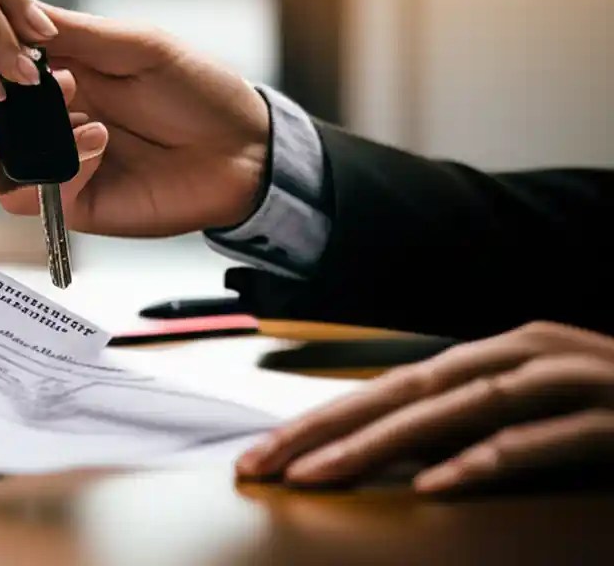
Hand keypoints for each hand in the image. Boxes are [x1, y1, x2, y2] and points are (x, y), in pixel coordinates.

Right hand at [0, 4, 270, 235]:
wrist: (242, 152)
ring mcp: (57, 164)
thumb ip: (72, 33)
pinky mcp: (72, 203)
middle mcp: (49, 122)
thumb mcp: (134, 46)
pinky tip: (99, 144)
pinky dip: (56, 169)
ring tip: (73, 120)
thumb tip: (11, 14)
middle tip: (30, 91)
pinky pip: (30, 196)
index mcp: (57, 77)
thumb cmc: (197, 91)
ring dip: (17, 141)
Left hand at [236, 322, 613, 494]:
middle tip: (263, 465)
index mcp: (493, 353)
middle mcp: (521, 355)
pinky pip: (537, 443)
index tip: (262, 453)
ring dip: (380, 445)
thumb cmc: (613, 412)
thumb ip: (467, 419)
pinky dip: (483, 462)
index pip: (388, 387)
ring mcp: (569, 381)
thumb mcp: (532, 408)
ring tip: (320, 476)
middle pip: (403, 393)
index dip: (321, 418)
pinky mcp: (612, 419)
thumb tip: (389, 448)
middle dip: (325, 429)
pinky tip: (435, 487)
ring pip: (454, 412)